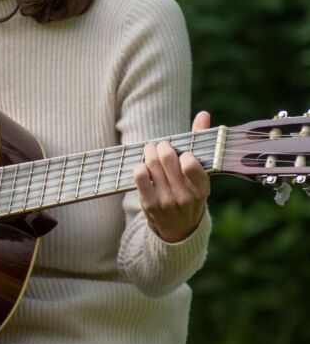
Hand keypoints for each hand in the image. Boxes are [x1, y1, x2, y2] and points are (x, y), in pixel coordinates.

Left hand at [134, 111, 211, 242]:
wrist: (180, 229)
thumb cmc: (190, 191)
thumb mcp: (200, 174)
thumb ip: (201, 142)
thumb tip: (203, 114)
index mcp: (202, 188)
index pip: (191, 165)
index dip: (183, 153)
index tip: (182, 153)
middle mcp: (185, 197)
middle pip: (167, 159)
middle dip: (162, 146)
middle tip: (161, 145)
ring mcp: (166, 202)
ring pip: (151, 165)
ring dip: (149, 152)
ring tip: (151, 150)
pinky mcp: (149, 204)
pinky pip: (139, 177)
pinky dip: (140, 166)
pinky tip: (144, 166)